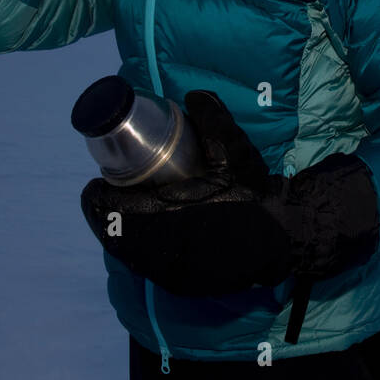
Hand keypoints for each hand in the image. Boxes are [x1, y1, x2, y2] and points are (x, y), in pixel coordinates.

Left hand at [78, 91, 379, 297]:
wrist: (282, 237)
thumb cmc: (252, 194)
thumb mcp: (233, 150)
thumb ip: (210, 120)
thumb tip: (192, 96)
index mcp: (160, 216)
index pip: (108, 211)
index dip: (97, 198)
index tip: (98, 185)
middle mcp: (158, 250)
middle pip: (112, 236)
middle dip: (109, 215)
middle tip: (117, 195)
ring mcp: (169, 271)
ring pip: (128, 255)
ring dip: (124, 234)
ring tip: (133, 213)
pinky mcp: (182, 284)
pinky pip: (149, 267)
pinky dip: (143, 250)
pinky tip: (156, 236)